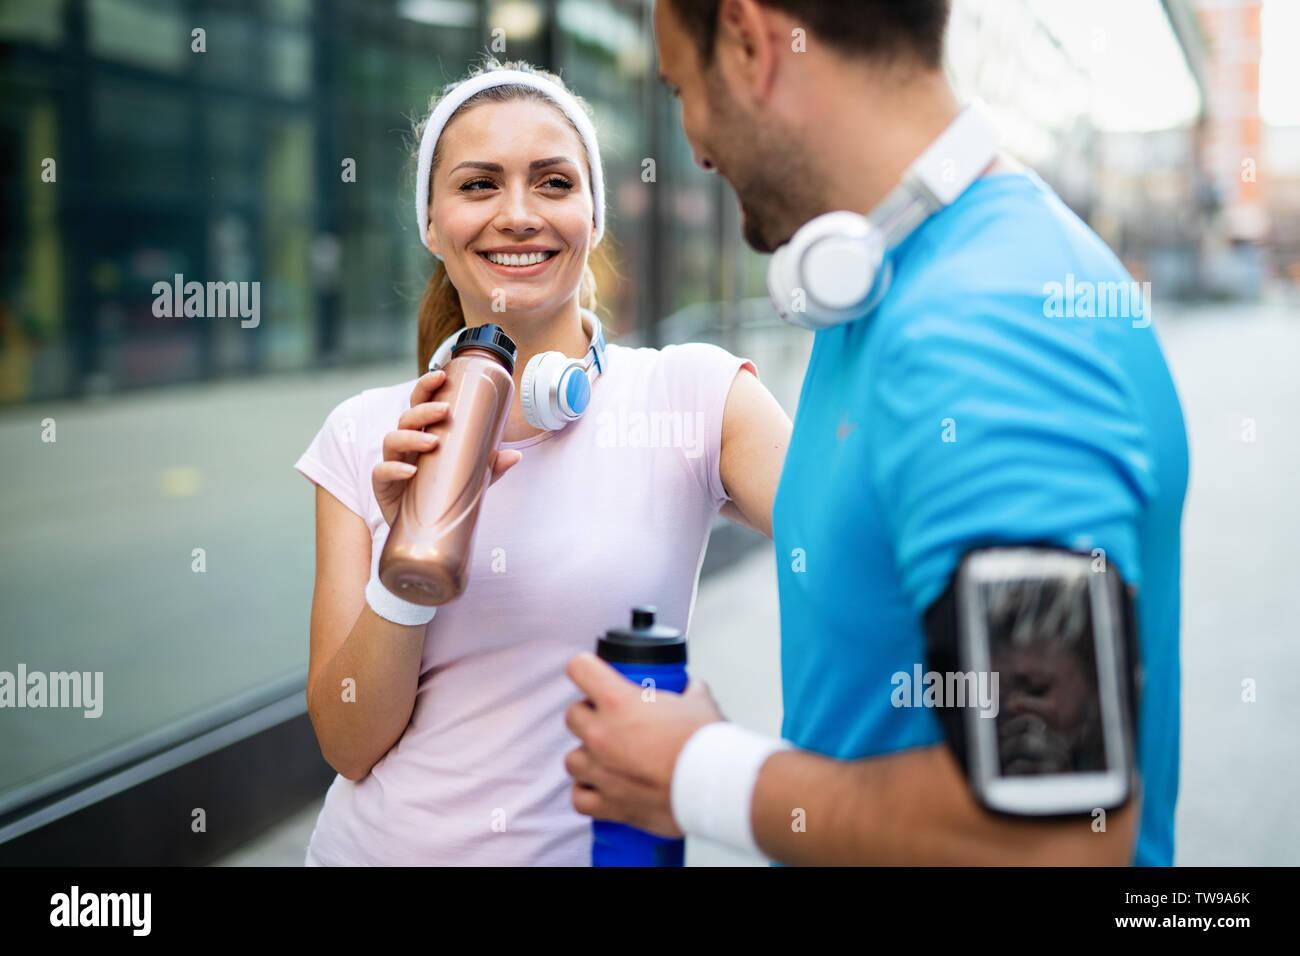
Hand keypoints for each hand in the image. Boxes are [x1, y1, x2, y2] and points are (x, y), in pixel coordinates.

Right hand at [371, 369, 522, 526]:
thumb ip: (489, 467)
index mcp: (424, 436)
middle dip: (424, 410)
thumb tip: (515, 455)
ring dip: (412, 437)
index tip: (441, 375)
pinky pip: (381, 472)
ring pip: (392, 440)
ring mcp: (392, 464)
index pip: (421, 404)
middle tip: (444, 411)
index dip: (427, 387)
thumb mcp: (471, 480)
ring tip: (433, 443)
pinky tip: (410, 471)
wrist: (422, 533)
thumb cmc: (442, 496)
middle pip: (407, 417)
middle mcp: (406, 446)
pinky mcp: (383, 487)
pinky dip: (394, 469)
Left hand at [564, 652, 724, 837]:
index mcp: (619, 702)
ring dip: (587, 757)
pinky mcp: (608, 804)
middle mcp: (602, 735)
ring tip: (608, 759)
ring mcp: (601, 771)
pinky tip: (602, 788)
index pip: (579, 669)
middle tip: (610, 721)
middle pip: (572, 715)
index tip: (591, 674)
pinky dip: (588, 793)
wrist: (717, 788)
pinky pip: (579, 798)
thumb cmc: (707, 746)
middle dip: (589, 716)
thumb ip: (688, 690)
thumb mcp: (699, 702)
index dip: (585, 669)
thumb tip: (691, 688)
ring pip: (572, 759)